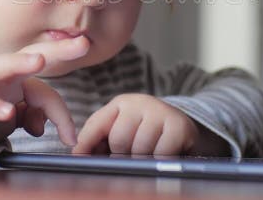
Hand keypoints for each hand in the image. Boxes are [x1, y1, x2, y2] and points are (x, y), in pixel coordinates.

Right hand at [0, 36, 88, 146]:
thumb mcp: (25, 114)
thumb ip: (41, 113)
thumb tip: (55, 130)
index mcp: (17, 71)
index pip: (43, 59)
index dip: (64, 53)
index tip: (85, 44)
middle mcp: (0, 74)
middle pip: (25, 53)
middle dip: (51, 49)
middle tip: (76, 45)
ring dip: (17, 63)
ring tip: (39, 61)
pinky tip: (9, 112)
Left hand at [73, 93, 228, 155]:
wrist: (184, 129)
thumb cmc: (146, 133)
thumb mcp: (122, 131)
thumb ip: (98, 140)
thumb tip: (78, 154)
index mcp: (120, 103)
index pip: (96, 124)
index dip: (85, 144)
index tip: (78, 159)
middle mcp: (139, 102)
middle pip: (119, 140)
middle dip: (122, 156)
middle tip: (131, 157)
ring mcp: (160, 111)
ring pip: (140, 149)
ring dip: (143, 160)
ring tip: (148, 155)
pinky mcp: (179, 125)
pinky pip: (160, 154)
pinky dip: (160, 160)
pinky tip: (164, 154)